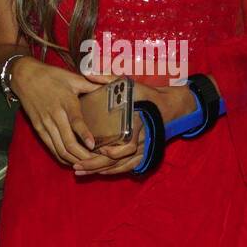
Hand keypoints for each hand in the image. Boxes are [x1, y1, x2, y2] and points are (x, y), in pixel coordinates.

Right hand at [11, 57, 101, 165]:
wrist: (25, 76)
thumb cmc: (51, 76)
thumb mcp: (73, 77)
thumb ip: (92, 85)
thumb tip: (111, 86)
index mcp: (66, 102)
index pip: (76, 121)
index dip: (84, 135)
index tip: (93, 145)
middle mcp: (55, 115)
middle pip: (68, 142)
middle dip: (83, 156)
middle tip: (98, 162)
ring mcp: (45, 124)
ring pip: (60, 149)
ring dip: (74, 160)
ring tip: (88, 165)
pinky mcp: (39, 129)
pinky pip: (51, 148)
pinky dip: (62, 157)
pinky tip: (72, 161)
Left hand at [71, 76, 196, 176]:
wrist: (170, 107)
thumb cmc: (149, 95)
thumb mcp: (132, 85)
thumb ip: (109, 80)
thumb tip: (88, 74)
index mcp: (138, 124)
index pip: (129, 146)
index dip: (114, 153)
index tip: (100, 151)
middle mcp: (141, 141)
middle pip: (119, 161)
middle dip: (96, 165)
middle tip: (77, 167)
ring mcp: (143, 149)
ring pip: (121, 167)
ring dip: (100, 171)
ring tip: (80, 172)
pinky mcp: (143, 154)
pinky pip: (127, 168)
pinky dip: (112, 172)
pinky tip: (96, 172)